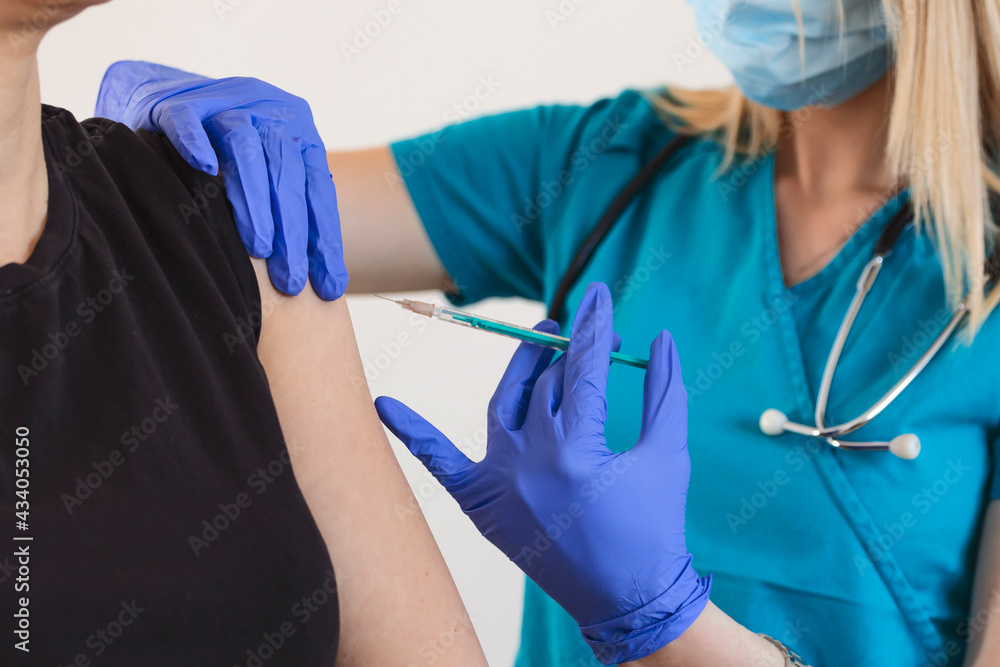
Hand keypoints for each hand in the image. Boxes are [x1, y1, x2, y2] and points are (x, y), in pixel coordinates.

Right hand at [96, 61, 346, 298]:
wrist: (164, 96)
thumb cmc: (224, 152)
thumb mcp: (268, 173)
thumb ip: (292, 209)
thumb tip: (316, 276)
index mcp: (298, 130)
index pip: (318, 188)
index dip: (324, 238)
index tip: (328, 287)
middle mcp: (267, 112)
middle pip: (286, 172)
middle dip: (292, 231)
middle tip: (291, 280)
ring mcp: (223, 102)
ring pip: (243, 146)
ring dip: (253, 198)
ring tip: (258, 248)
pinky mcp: (177, 101)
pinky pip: (187, 120)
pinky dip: (195, 143)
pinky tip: (204, 169)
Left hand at [375, 283, 710, 664]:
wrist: (627, 600)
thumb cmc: (653, 526)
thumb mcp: (667, 455)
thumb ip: (665, 392)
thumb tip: (663, 339)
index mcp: (578, 449)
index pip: (583, 369)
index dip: (594, 328)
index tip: (598, 297)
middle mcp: (531, 461)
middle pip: (545, 385)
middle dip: (568, 351)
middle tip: (582, 331)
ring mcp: (500, 483)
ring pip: (502, 408)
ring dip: (519, 370)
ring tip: (539, 340)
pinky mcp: (481, 505)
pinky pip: (440, 465)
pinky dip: (414, 434)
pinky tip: (384, 404)